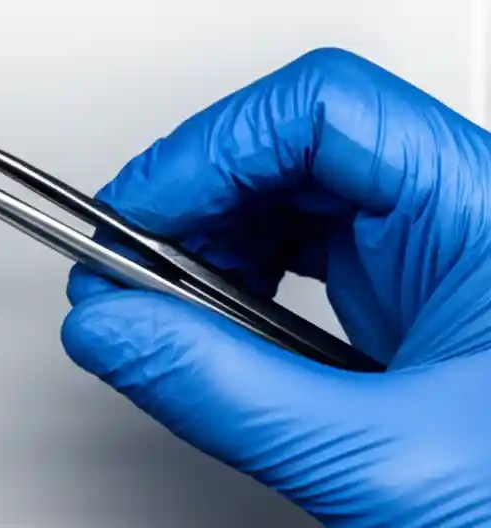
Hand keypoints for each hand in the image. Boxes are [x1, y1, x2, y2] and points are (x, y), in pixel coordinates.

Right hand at [64, 47, 490, 526]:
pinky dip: (234, 283)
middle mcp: (458, 219)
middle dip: (193, 201)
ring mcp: (430, 259)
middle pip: (292, 146)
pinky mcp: (403, 305)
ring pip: (288, 197)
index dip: (213, 150)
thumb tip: (112, 327)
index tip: (139, 216)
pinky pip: (299, 257)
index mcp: (483, 214)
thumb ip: (227, 390)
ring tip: (158, 302)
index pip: (324, 109)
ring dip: (206, 243)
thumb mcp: (378, 458)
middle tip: (124, 262)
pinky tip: (209, 326)